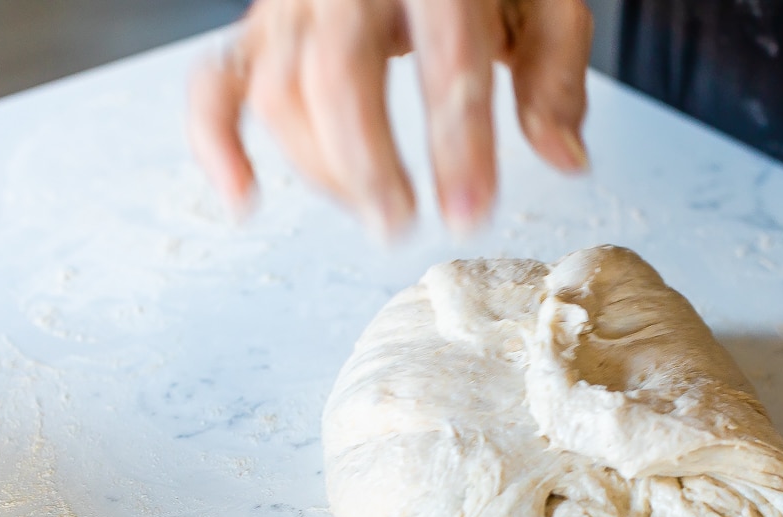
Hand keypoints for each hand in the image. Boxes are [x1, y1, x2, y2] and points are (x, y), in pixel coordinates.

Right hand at [188, 0, 592, 233]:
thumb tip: (566, 158)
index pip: (445, 59)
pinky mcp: (263, 24)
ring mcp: (297, 0)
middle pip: (338, 77)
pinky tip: (244, 196)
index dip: (457, 146)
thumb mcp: (544, 0)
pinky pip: (218, 79)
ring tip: (377, 213)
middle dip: (370, 167)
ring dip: (324, 169)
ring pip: (282, 89)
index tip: (469, 213)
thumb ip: (556, 75)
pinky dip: (216, 141)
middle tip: (403, 228)